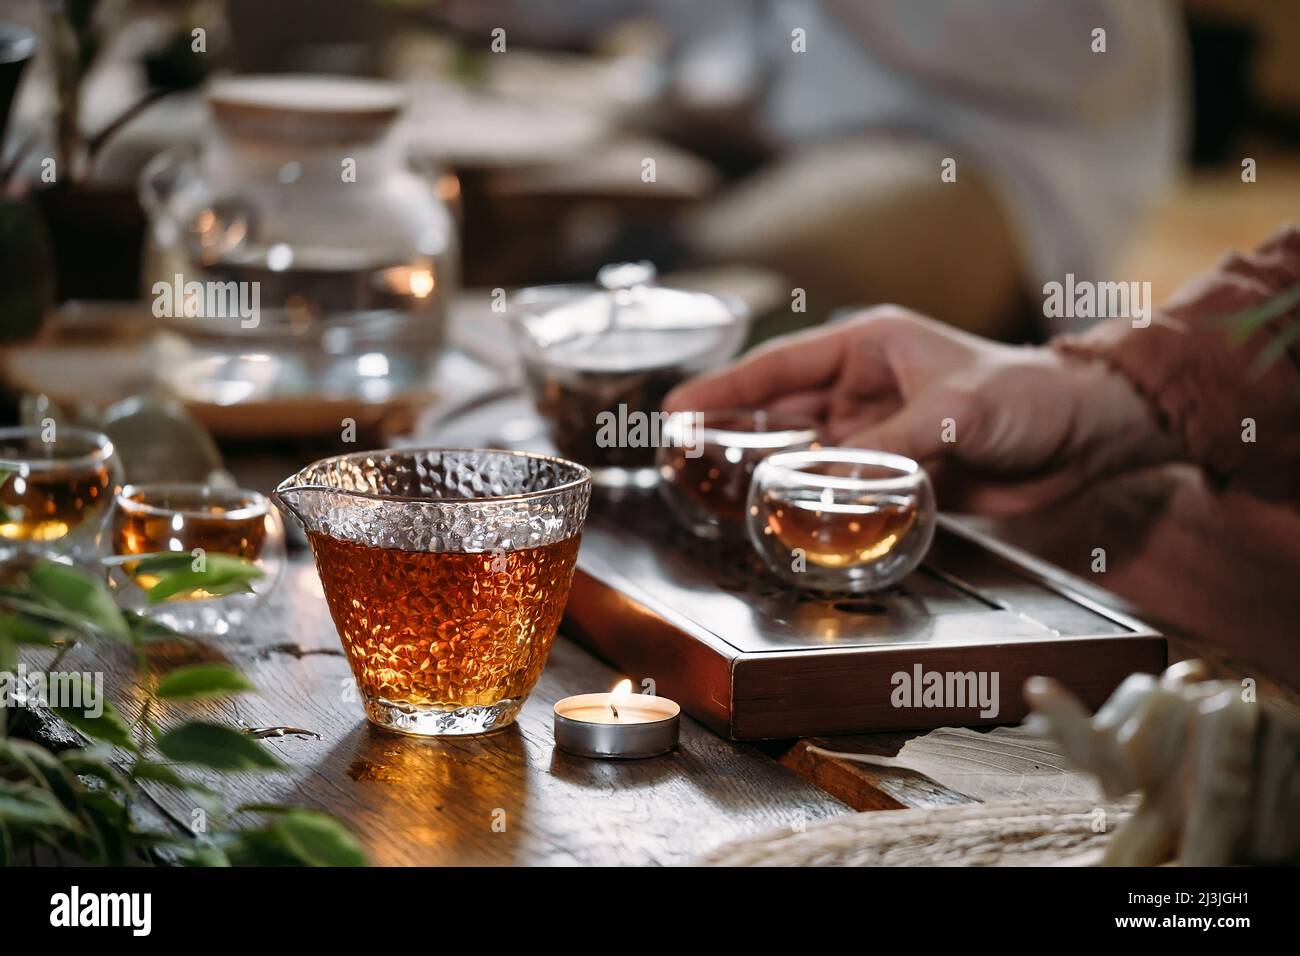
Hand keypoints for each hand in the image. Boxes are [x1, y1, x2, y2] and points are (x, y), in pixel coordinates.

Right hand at [664, 306, 1173, 513]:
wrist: (1088, 435)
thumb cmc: (1031, 394)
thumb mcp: (958, 410)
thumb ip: (891, 446)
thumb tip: (827, 484)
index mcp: (869, 348)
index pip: (780, 367)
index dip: (724, 388)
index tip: (676, 411)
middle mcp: (864, 389)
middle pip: (781, 414)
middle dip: (733, 436)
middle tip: (682, 464)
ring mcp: (878, 433)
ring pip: (806, 455)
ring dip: (769, 476)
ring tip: (719, 499)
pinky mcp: (900, 472)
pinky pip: (844, 489)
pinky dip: (815, 505)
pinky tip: (786, 523)